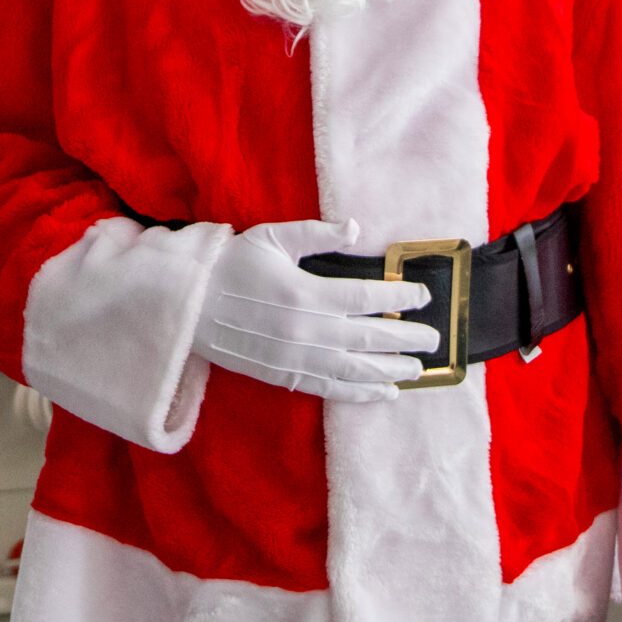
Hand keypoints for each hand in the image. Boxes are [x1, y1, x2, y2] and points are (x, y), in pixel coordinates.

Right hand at [191, 219, 437, 402]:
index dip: (401, 298)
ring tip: (417, 371)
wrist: (186, 304)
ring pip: (355, 370)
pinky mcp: (284, 376)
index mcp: (306, 292)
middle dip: (407, 340)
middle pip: (370, 339)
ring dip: (390, 371)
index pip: (368, 298)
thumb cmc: (230, 265)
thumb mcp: (272, 237)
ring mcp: (296, 357)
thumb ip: (317, 233)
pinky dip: (359, 393)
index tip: (425, 297)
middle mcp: (307, 330)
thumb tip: (356, 228)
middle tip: (435, 341)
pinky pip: (330, 388)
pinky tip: (383, 393)